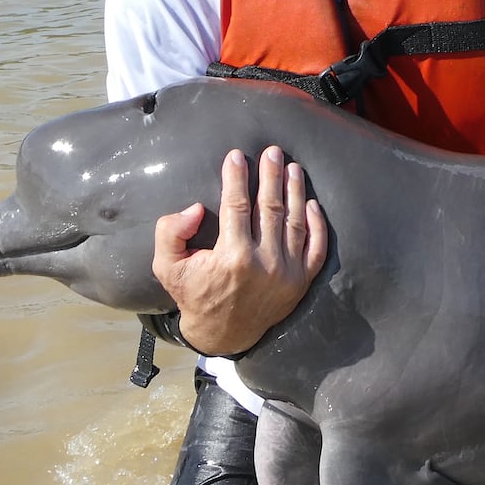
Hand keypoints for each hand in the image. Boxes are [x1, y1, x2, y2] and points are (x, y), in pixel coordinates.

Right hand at [152, 146, 327, 356]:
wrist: (224, 333)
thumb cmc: (194, 295)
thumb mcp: (167, 267)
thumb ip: (171, 233)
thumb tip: (196, 208)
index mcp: (232, 257)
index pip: (236, 205)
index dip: (236, 177)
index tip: (236, 156)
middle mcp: (264, 263)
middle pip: (270, 207)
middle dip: (271, 175)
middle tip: (272, 152)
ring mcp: (287, 273)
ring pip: (294, 222)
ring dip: (295, 191)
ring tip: (292, 168)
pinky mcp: (301, 282)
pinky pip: (316, 248)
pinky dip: (316, 224)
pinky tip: (311, 203)